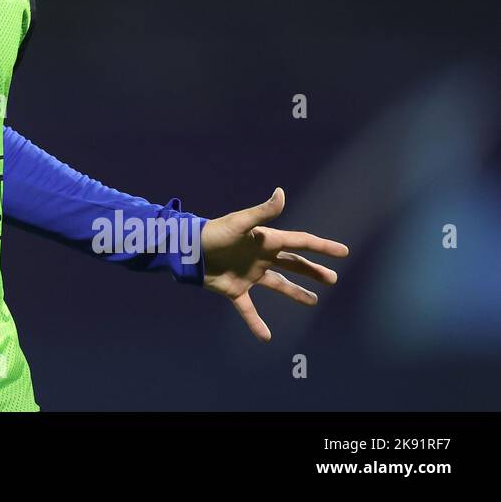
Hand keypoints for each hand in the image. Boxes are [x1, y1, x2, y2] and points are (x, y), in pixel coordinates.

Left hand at [200, 187, 348, 341]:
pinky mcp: (234, 289)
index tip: (343, 252)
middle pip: (293, 265)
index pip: (300, 243)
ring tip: (313, 301)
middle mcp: (260, 257)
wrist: (186, 250)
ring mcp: (249, 274)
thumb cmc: (213, 233)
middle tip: (332, 280)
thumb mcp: (239, 223)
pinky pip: (248, 309)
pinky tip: (266, 337)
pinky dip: (256, 323)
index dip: (321, 247)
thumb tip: (281, 192)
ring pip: (278, 285)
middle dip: (313, 271)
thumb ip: (262, 212)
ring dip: (295, 293)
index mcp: (265, 241)